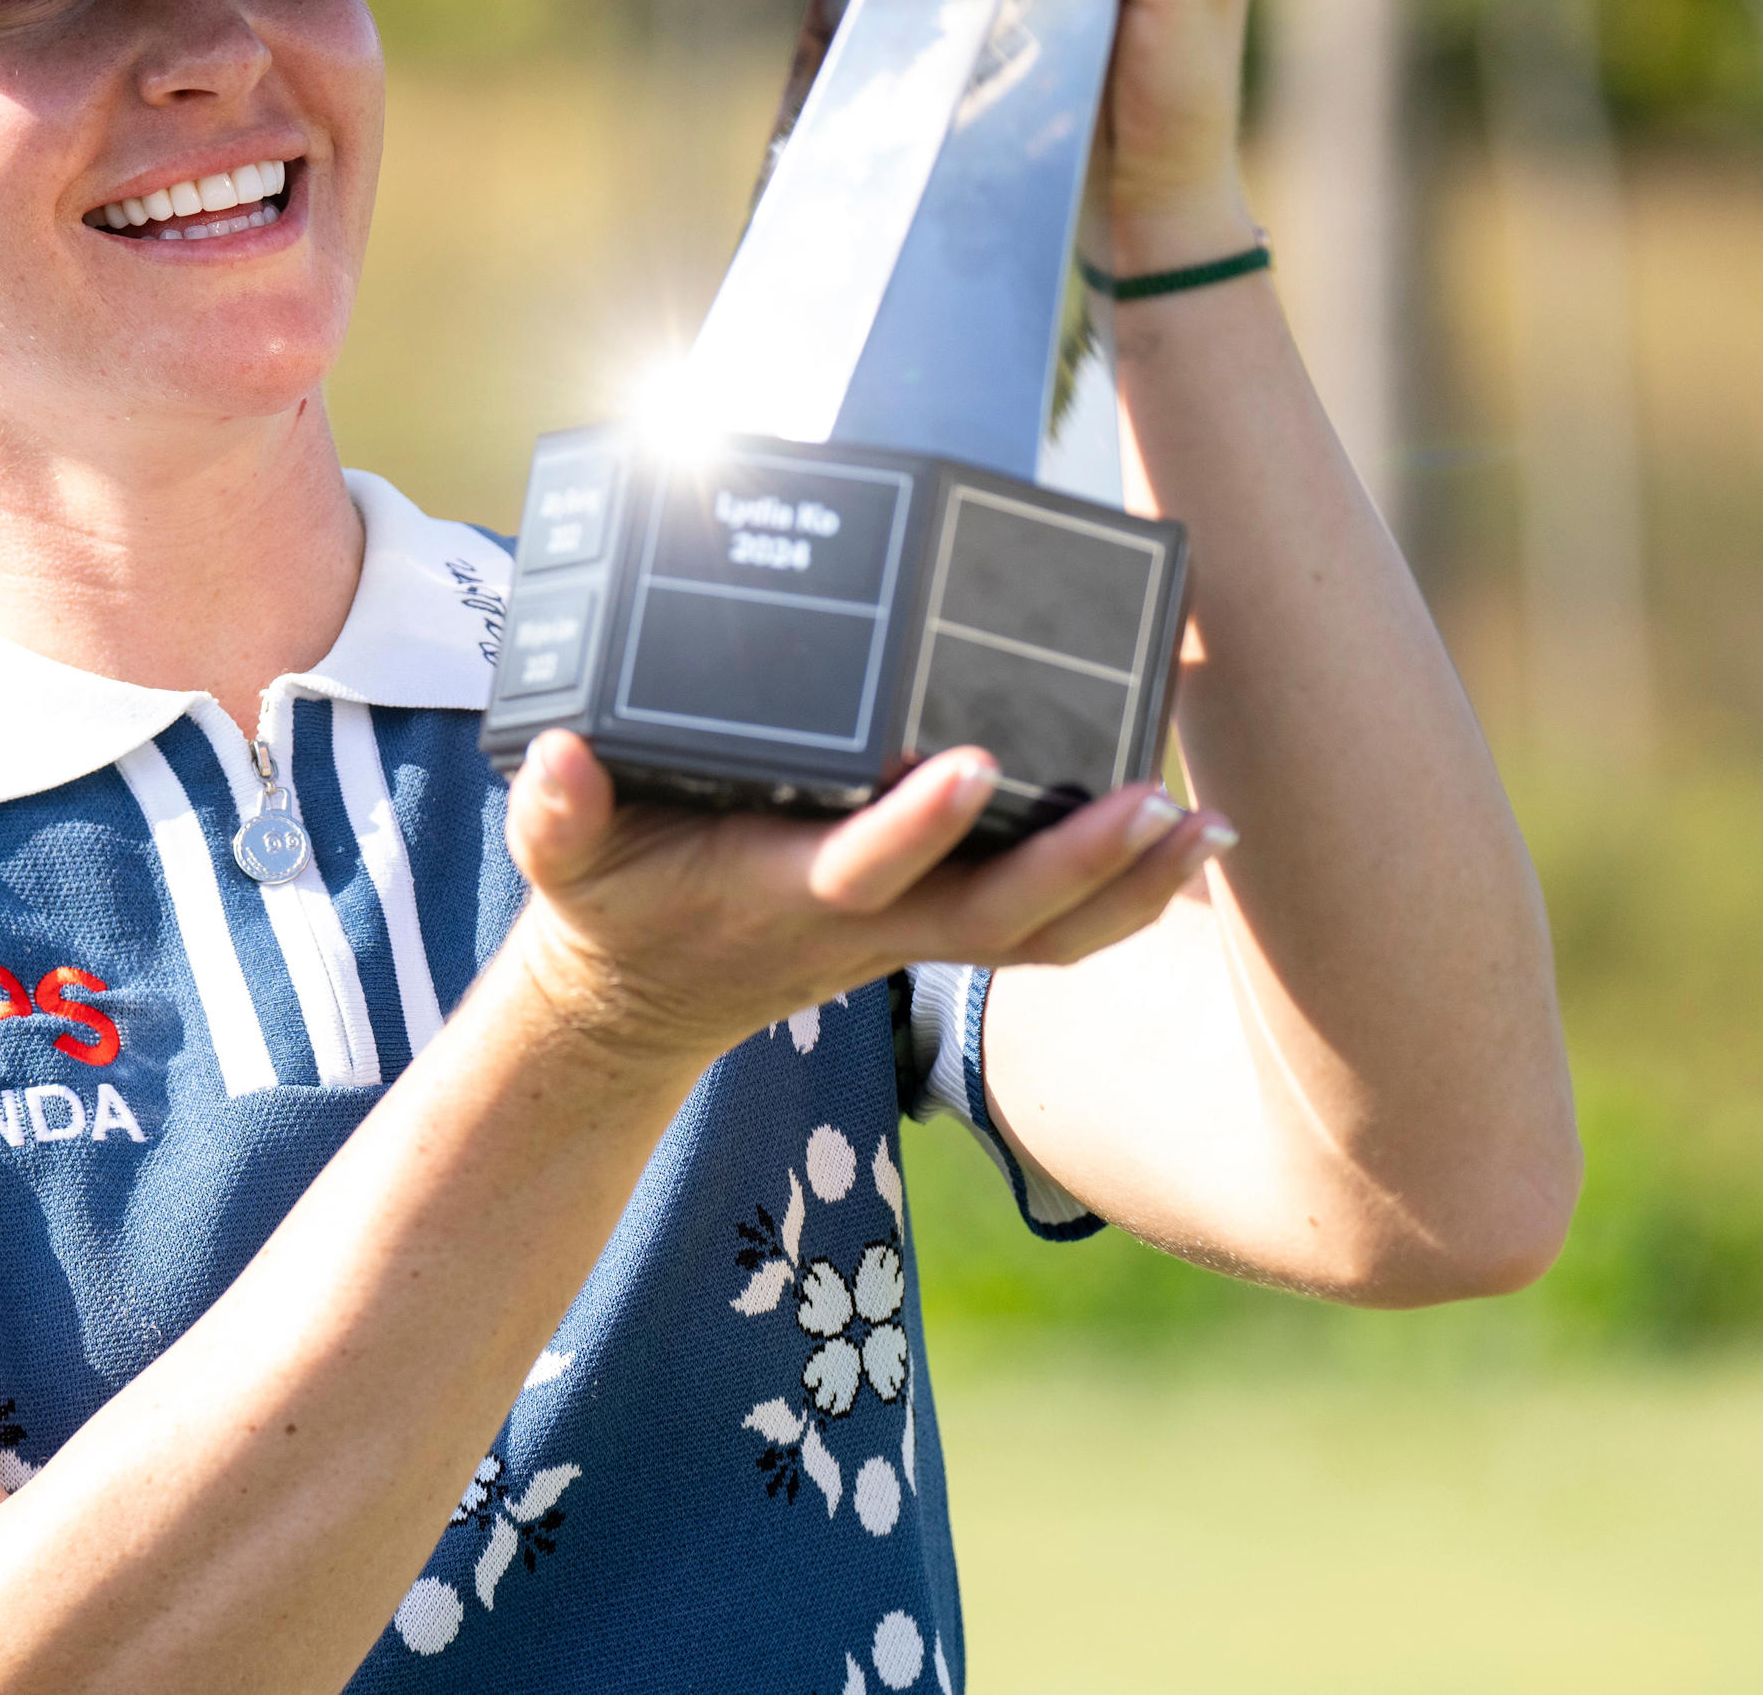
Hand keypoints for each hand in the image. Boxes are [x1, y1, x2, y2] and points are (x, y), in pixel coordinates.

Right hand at [493, 733, 1231, 1075]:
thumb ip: (554, 809)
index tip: (975, 761)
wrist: (633, 1008)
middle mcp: (865, 927)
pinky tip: (1193, 843)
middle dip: (1079, 867)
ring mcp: (909, 937)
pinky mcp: (933, 929)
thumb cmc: (607, 908)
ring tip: (1207, 823)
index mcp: (780, 895)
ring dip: (1130, 889)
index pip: (863, 869)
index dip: (920, 827)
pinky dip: (1128, 898)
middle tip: (1156, 802)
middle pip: (994, 917)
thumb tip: (557, 755)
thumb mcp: (559, 858)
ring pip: (1043, 936)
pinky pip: (1049, 932)